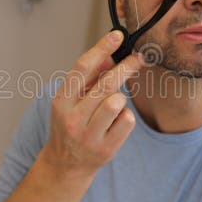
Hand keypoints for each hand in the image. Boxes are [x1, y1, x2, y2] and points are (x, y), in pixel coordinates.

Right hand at [42, 31, 142, 177]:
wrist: (65, 165)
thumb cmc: (70, 124)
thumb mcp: (71, 100)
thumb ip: (89, 79)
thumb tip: (110, 56)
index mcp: (61, 101)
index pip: (82, 68)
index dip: (101, 49)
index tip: (117, 36)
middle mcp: (73, 118)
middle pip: (106, 84)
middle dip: (126, 67)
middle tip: (139, 58)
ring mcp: (89, 135)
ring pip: (118, 102)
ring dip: (120, 99)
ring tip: (111, 106)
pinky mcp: (106, 149)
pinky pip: (127, 120)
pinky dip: (125, 117)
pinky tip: (114, 123)